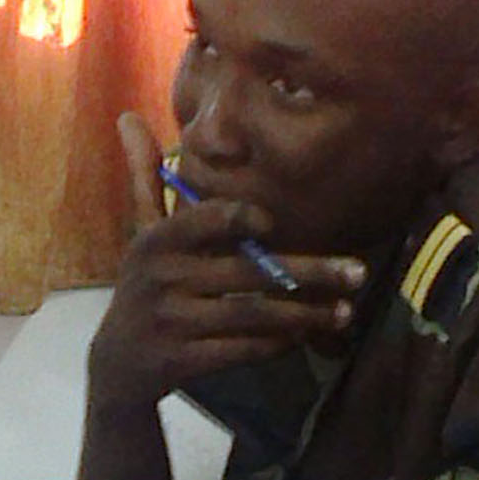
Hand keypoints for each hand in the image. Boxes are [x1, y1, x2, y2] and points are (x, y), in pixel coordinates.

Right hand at [86, 112, 359, 404]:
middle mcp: (163, 279)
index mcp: (157, 240)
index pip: (210, 219)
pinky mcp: (184, 361)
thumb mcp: (142, 232)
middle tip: (359, 272)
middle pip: (249, 270)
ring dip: (305, 314)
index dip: (246, 219)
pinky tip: (307, 336)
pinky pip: (243, 350)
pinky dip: (278, 344)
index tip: (277, 224)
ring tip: (346, 311)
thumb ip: (146, 176)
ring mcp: (174, 322)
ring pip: (252, 314)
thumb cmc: (144, 285)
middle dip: (310, 272)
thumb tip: (129, 116)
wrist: (119, 363)